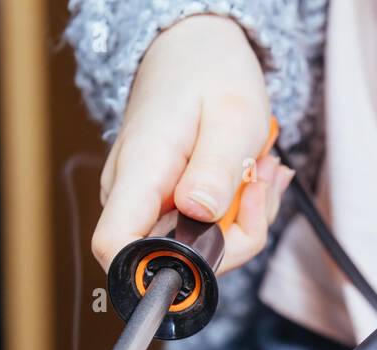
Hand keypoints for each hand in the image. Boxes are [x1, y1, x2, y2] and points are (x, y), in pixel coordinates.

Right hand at [91, 15, 291, 274]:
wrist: (194, 50)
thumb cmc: (210, 74)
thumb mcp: (233, 116)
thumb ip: (217, 169)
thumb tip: (199, 216)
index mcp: (139, 173)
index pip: (115, 248)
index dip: (155, 270)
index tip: (210, 251)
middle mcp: (131, 196)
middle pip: (172, 260)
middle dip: (233, 238)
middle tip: (261, 185)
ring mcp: (146, 204)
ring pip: (197, 249)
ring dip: (243, 222)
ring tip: (261, 170)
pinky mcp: (163, 206)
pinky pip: (203, 232)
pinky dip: (237, 214)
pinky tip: (251, 177)